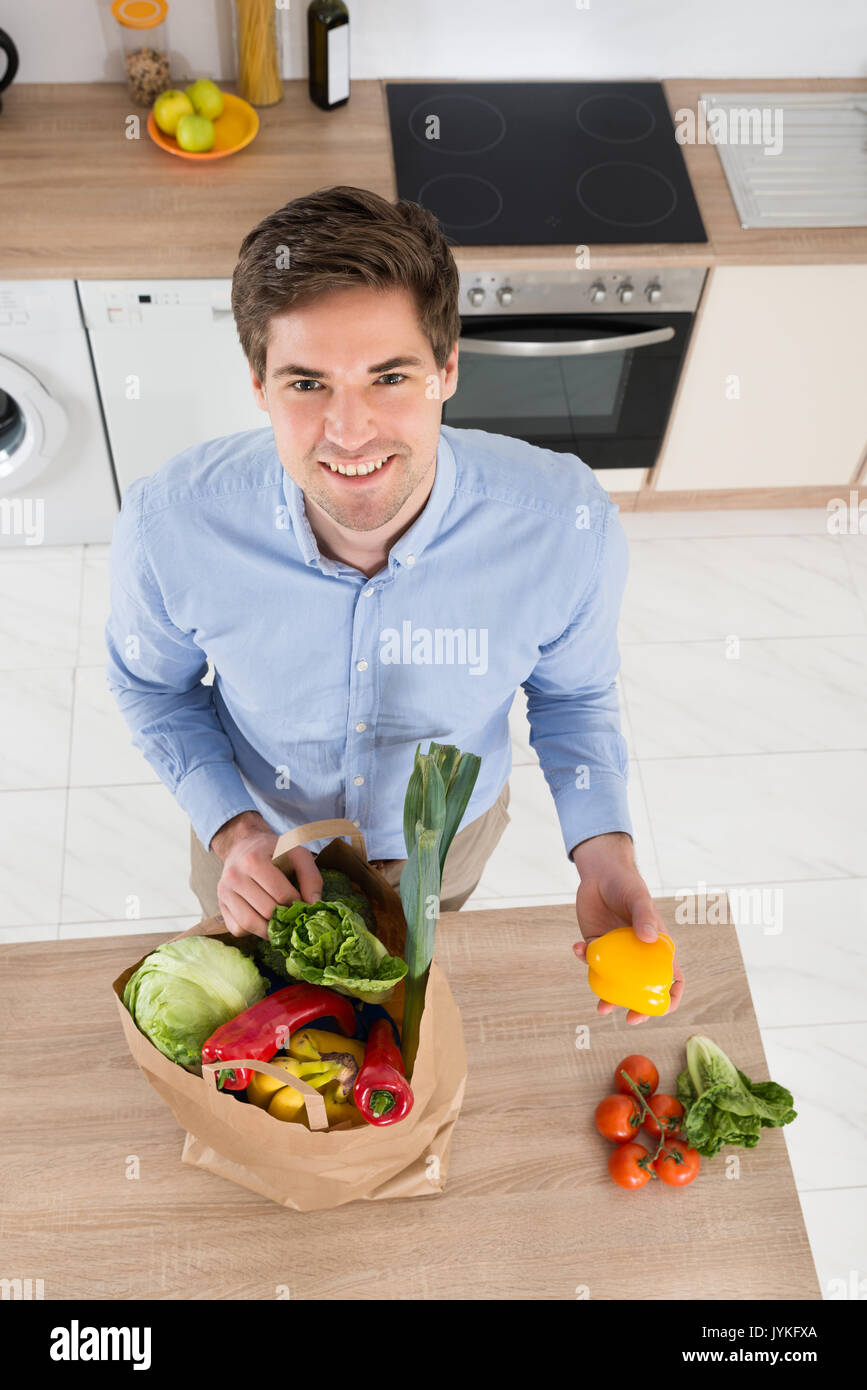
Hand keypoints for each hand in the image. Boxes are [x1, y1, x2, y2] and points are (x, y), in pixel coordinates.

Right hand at [211, 811, 322, 937]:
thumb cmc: (274, 851)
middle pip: (266, 911)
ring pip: (249, 924)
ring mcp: (224, 892)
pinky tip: (262, 919)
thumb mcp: (297, 854)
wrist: (244, 845)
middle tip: (291, 913)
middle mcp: (234, 876)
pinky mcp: (221, 905)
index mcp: (253, 860)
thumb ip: (311, 877)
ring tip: (280, 922)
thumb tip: (315, 905)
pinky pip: (237, 929)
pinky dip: (253, 931)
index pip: (281, 895)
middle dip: (284, 916)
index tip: (300, 901)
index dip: (296, 903)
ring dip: (269, 929)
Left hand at [570, 832, 683, 1024]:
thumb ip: (644, 915)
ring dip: (609, 997)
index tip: (662, 1009)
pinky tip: (578, 948)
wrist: (599, 872)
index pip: (672, 977)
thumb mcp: (638, 897)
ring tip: (601, 1007)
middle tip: (629, 1018)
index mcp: (656, 947)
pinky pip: (591, 962)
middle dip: (638, 1008)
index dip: (671, 996)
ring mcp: (617, 953)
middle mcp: (637, 954)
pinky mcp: (596, 945)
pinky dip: (584, 960)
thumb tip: (649, 938)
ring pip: (615, 983)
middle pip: (642, 988)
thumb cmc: (627, 884)